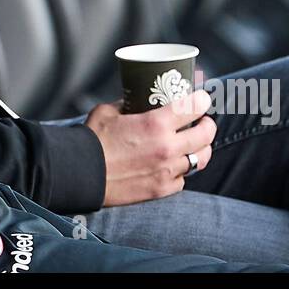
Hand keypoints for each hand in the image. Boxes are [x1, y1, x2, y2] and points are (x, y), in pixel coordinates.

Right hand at [83, 90, 215, 206]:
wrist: (80, 174)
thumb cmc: (92, 140)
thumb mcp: (109, 111)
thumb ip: (128, 105)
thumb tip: (135, 99)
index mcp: (156, 124)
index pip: (194, 107)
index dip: (202, 100)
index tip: (202, 98)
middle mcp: (167, 148)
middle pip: (206, 135)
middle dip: (208, 125)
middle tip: (203, 122)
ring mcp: (167, 171)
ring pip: (200, 159)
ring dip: (200, 149)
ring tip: (195, 145)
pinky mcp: (161, 190)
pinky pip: (183, 180)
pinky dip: (182, 171)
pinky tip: (174, 166)